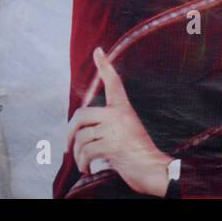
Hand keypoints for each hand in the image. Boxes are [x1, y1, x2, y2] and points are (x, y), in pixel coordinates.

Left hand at [68, 47, 171, 196]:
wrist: (153, 169)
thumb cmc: (137, 153)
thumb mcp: (125, 133)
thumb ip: (107, 127)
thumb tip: (79, 134)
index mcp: (124, 109)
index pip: (114, 83)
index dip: (105, 66)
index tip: (98, 51)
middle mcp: (120, 115)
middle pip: (82, 114)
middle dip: (69, 132)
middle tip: (68, 145)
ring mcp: (116, 130)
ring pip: (82, 137)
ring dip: (77, 155)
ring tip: (83, 163)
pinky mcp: (113, 145)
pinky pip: (86, 151)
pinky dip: (82, 163)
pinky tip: (87, 168)